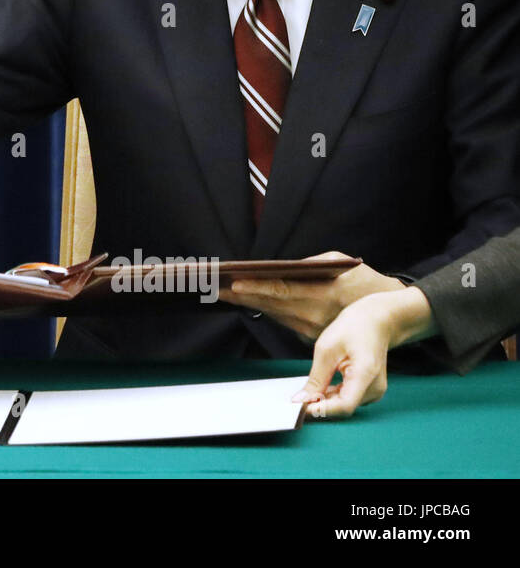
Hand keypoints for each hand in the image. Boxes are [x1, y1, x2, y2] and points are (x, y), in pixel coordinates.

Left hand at [218, 251, 404, 340]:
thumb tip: (282, 267)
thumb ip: (310, 263)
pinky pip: (281, 320)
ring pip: (271, 314)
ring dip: (247, 303)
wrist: (386, 314)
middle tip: (213, 286)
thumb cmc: (361, 279)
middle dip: (240, 296)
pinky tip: (245, 300)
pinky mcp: (309, 337)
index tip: (232, 283)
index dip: (255, 288)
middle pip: (269, 305)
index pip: (281, 291)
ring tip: (221, 290)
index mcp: (323, 294)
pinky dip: (263, 309)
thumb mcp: (338, 261)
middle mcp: (314, 316)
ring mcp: (311, 330)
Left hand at [293, 287, 435, 418]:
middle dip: (319, 406)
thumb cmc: (352, 328)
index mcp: (365, 375)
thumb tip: (302, 400)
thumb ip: (316, 379)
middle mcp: (374, 388)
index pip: (344, 406)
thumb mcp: (326, 349)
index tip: (300, 408)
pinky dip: (333, 395)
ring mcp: (375, 390)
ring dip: (325, 400)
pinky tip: (321, 387)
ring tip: (306, 392)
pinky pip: (349, 397)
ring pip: (345, 404)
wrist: (376, 320)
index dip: (321, 410)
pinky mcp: (370, 389)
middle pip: (343, 407)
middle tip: (296, 401)